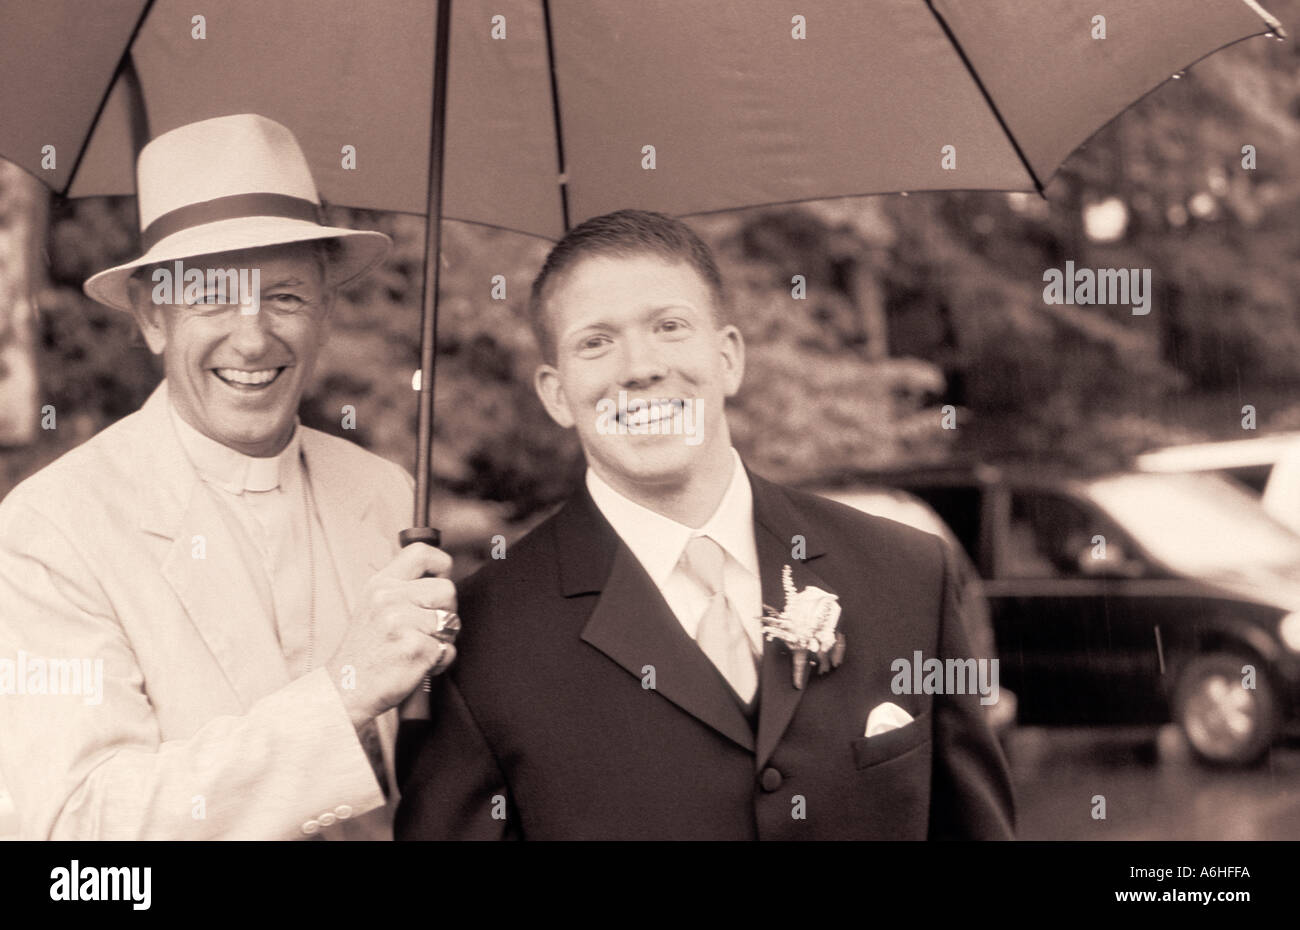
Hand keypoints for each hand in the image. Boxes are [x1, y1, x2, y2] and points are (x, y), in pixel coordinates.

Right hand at [324, 543, 458, 728]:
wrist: (345, 689)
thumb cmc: (366, 652)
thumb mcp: (373, 607)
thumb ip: (402, 589)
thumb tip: (442, 579)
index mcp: (380, 584)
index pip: (422, 552)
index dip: (441, 567)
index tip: (439, 583)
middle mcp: (389, 598)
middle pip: (447, 590)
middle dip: (446, 611)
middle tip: (425, 629)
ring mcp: (401, 622)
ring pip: (452, 621)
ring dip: (443, 639)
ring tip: (418, 648)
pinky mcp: (415, 647)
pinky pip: (449, 650)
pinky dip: (440, 662)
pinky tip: (417, 665)